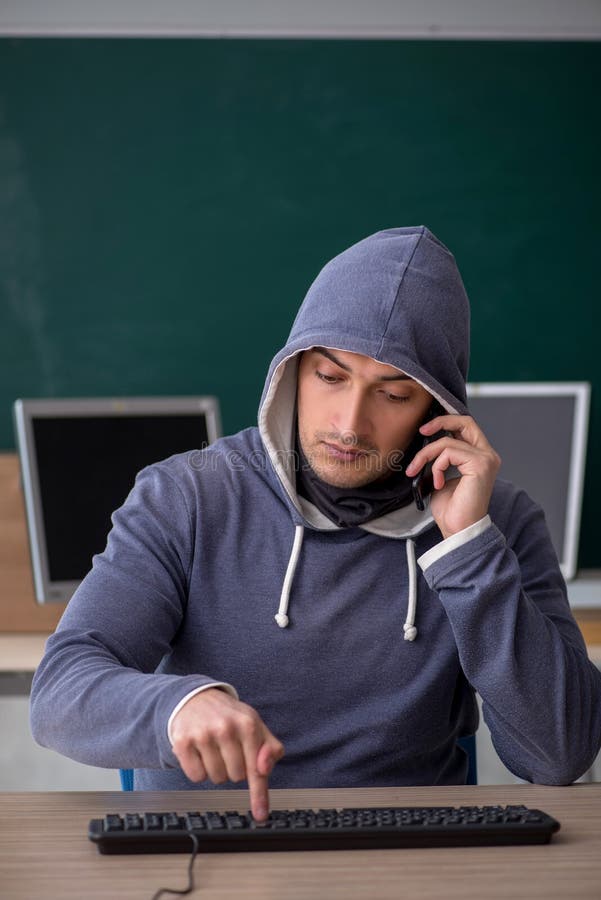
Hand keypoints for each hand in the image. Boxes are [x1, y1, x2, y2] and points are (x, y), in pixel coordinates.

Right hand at [170, 688, 284, 821]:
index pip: (256, 768)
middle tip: (229, 749)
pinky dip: (199, 769)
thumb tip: (265, 769)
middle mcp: (226, 727)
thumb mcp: (256, 726)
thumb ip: (270, 749)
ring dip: (216, 769)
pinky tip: (199, 751)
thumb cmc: (230, 717)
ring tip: (214, 748)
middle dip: (234, 768)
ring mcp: (203, 734)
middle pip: (236, 777)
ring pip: (216, 779)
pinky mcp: (182, 741)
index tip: (261, 815)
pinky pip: (196, 776)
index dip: (259, 794)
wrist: (196, 698)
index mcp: (248, 723)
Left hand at [405, 415, 500, 539]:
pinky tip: (438, 483)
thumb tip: (427, 443)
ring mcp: (486, 459)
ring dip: (426, 455)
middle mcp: (487, 455)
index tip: (425, 430)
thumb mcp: (442, 476)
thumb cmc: (451, 509)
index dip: (446, 422)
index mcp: (480, 457)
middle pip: (465, 421)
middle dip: (440, 422)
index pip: (466, 427)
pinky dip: (436, 466)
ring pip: (448, 441)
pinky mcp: (480, 464)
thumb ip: (442, 458)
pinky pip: (448, 453)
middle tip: (422, 430)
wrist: (458, 529)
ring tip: (417, 471)